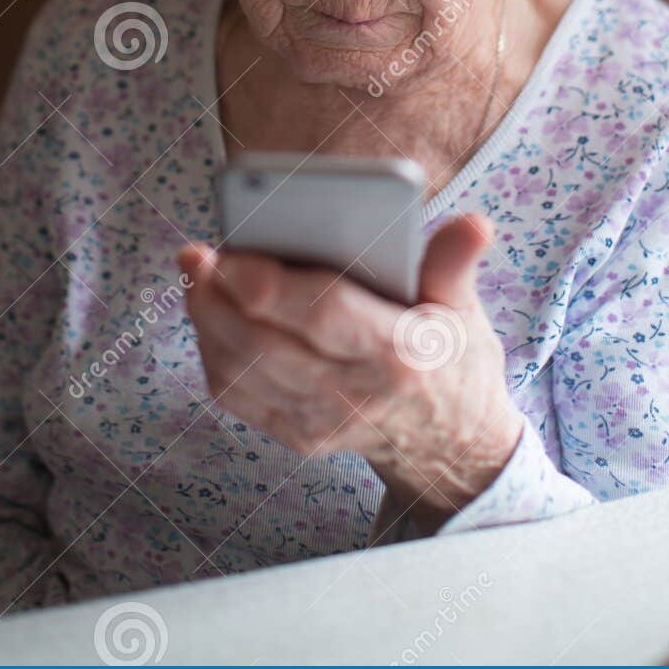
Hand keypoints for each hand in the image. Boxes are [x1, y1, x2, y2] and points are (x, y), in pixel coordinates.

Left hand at [177, 212, 523, 527]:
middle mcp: (356, 396)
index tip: (236, 252)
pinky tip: (207, 308)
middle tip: (196, 254)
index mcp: (401, 355)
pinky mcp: (295, 436)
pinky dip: (212, 347)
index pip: (326, 316)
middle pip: (268, 346)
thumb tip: (474, 225)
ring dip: (207, 319)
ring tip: (195, 272)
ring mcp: (321, 423)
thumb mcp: (463, 309)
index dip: (274, 285)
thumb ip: (454, 264)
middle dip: (221, 298)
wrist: (449, 443)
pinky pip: (237, 393)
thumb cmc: (450, 360)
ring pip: (242, 371)